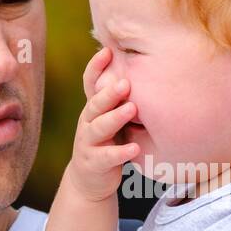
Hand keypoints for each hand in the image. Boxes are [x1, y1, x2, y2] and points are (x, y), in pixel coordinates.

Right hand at [64, 47, 140, 202]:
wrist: (90, 179)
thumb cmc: (107, 142)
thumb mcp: (109, 118)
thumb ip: (119, 100)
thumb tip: (144, 69)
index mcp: (93, 108)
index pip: (90, 84)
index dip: (95, 67)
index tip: (106, 51)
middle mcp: (87, 122)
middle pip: (95, 104)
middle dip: (109, 93)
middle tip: (125, 83)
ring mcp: (88, 142)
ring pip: (99, 128)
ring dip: (115, 118)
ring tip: (131, 110)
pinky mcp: (94, 162)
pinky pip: (107, 157)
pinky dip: (121, 152)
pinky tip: (135, 148)